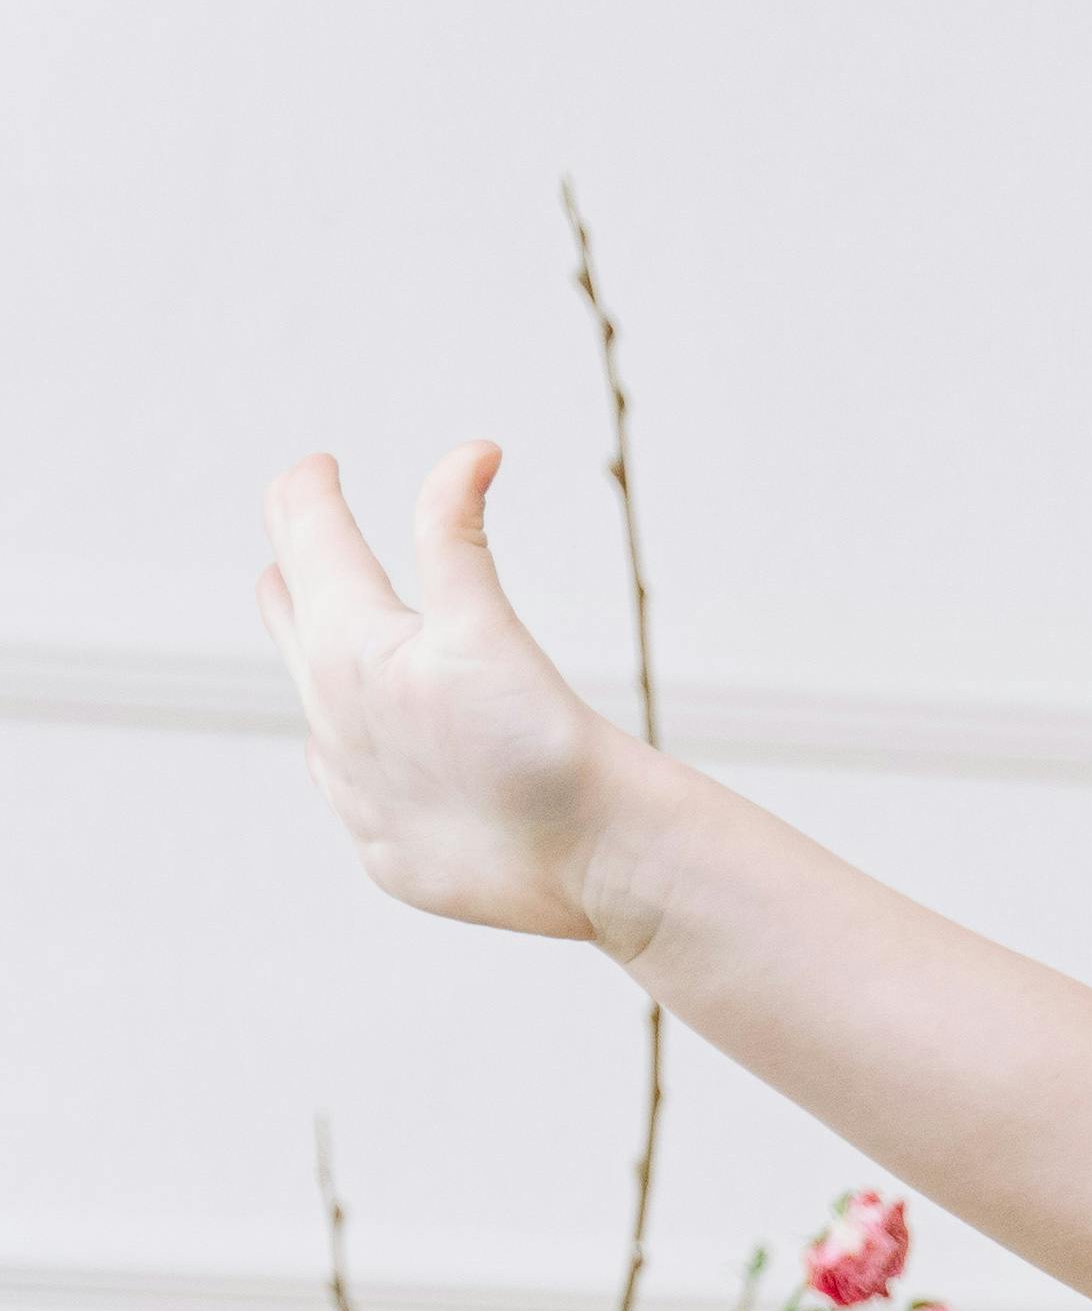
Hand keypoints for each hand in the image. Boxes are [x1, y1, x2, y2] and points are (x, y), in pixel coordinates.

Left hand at [254, 438, 639, 944]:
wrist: (584, 857)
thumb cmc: (541, 740)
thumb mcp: (485, 620)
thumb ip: (456, 530)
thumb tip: (471, 452)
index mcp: (348, 646)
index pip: (306, 536)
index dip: (309, 489)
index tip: (319, 466)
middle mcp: (329, 713)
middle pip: (288, 606)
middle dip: (294, 552)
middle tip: (302, 514)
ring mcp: (349, 787)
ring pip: (306, 693)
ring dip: (310, 642)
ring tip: (309, 610)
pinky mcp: (379, 844)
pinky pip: (345, 780)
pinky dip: (351, 744)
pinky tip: (375, 742)